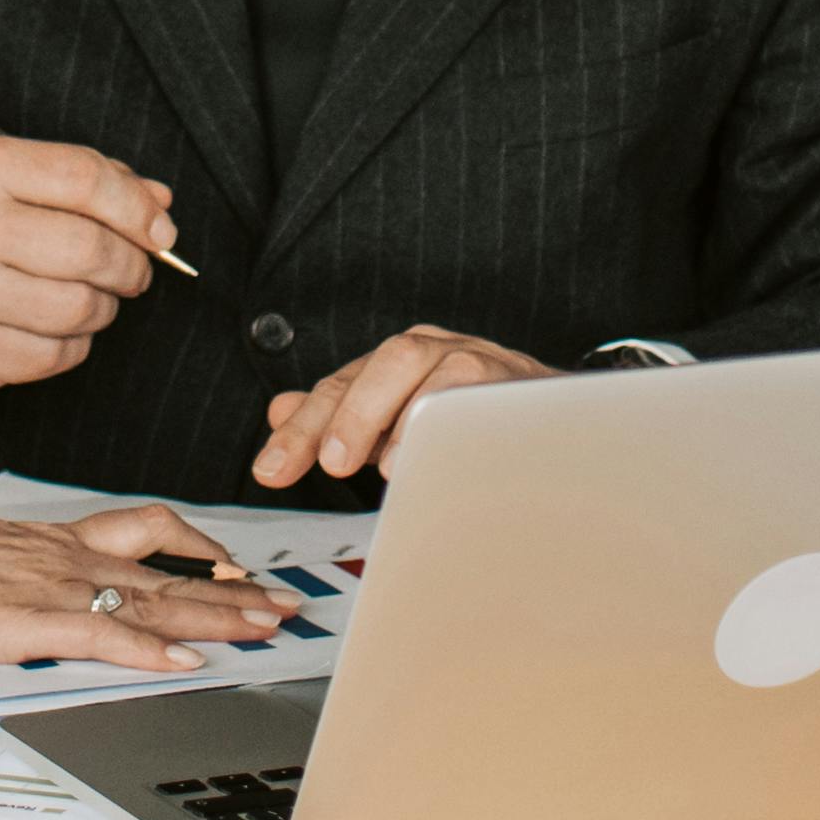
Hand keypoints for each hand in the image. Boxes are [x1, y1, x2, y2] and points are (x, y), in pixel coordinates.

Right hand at [0, 135, 180, 404]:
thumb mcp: (17, 185)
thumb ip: (90, 185)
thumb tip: (161, 205)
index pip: (85, 179)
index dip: (139, 208)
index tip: (161, 232)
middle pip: (91, 249)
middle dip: (131, 265)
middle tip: (133, 271)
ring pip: (81, 308)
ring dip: (102, 307)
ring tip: (86, 298)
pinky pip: (58, 356)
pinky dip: (72, 345)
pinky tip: (50, 327)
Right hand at [0, 455, 299, 668]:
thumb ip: (12, 575)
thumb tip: (32, 597)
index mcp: (50, 543)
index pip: (147, 536)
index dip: (200, 552)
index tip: (236, 567)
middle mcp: (62, 558)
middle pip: (169, 573)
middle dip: (233, 592)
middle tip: (283, 605)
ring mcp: (48, 588)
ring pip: (152, 601)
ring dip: (216, 617)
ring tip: (266, 629)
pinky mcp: (23, 622)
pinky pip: (102, 637)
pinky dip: (150, 653)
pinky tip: (185, 665)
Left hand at [251, 323, 550, 489]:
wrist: (549, 413)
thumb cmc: (461, 421)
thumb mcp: (391, 421)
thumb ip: (339, 417)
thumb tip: (276, 412)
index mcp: (397, 361)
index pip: (340, 385)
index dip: (302, 427)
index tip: (270, 470)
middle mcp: (435, 349)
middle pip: (387, 362)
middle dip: (352, 413)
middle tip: (333, 466)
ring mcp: (480, 359)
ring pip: (440, 368)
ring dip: (407, 416)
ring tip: (389, 467)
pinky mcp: (520, 382)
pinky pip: (488, 394)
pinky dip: (461, 424)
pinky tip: (444, 457)